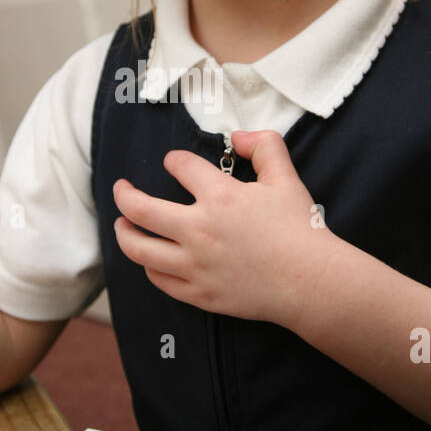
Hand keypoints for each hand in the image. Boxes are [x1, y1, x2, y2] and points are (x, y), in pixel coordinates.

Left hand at [112, 128, 337, 326]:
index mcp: (220, 197)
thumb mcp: (286, 177)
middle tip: (120, 189)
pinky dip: (149, 266)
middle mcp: (199, 230)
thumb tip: (238, 136)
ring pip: (139, 248)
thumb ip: (264, 146)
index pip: (180, 167)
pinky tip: (149, 258)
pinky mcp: (199, 293)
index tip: (174, 162)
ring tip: (120, 224)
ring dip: (123, 232)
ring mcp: (195, 265)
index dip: (174, 160)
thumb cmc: (300, 229)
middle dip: (124, 195)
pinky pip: (159, 279)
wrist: (310, 282)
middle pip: (140, 209)